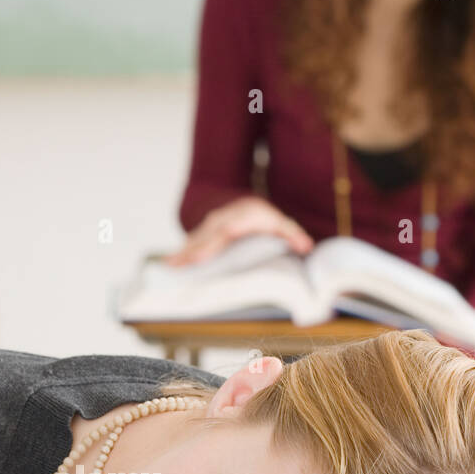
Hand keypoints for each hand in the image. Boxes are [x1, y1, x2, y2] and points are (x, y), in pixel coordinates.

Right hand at [164, 195, 312, 265]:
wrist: (246, 206)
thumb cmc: (264, 221)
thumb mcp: (281, 225)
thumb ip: (292, 235)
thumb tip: (306, 246)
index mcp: (241, 218)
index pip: (225, 231)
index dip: (212, 244)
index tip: (201, 256)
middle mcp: (222, 220)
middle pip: (205, 237)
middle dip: (190, 252)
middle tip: (176, 266)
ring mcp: (210, 225)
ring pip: (194, 239)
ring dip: (181, 254)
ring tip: (168, 267)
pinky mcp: (202, 233)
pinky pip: (190, 243)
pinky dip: (180, 254)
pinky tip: (169, 265)